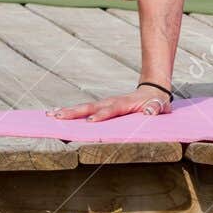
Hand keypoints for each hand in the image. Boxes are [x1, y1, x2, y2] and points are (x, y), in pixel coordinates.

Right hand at [47, 86, 169, 121]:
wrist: (152, 91)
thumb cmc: (156, 101)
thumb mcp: (161, 105)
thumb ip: (156, 108)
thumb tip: (150, 112)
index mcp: (125, 103)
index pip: (111, 109)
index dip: (102, 115)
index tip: (91, 121)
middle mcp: (111, 102)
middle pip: (91, 106)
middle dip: (75, 112)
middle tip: (59, 116)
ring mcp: (105, 104)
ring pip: (84, 107)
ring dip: (68, 111)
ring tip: (51, 115)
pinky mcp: (101, 107)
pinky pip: (85, 110)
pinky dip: (70, 111)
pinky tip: (56, 114)